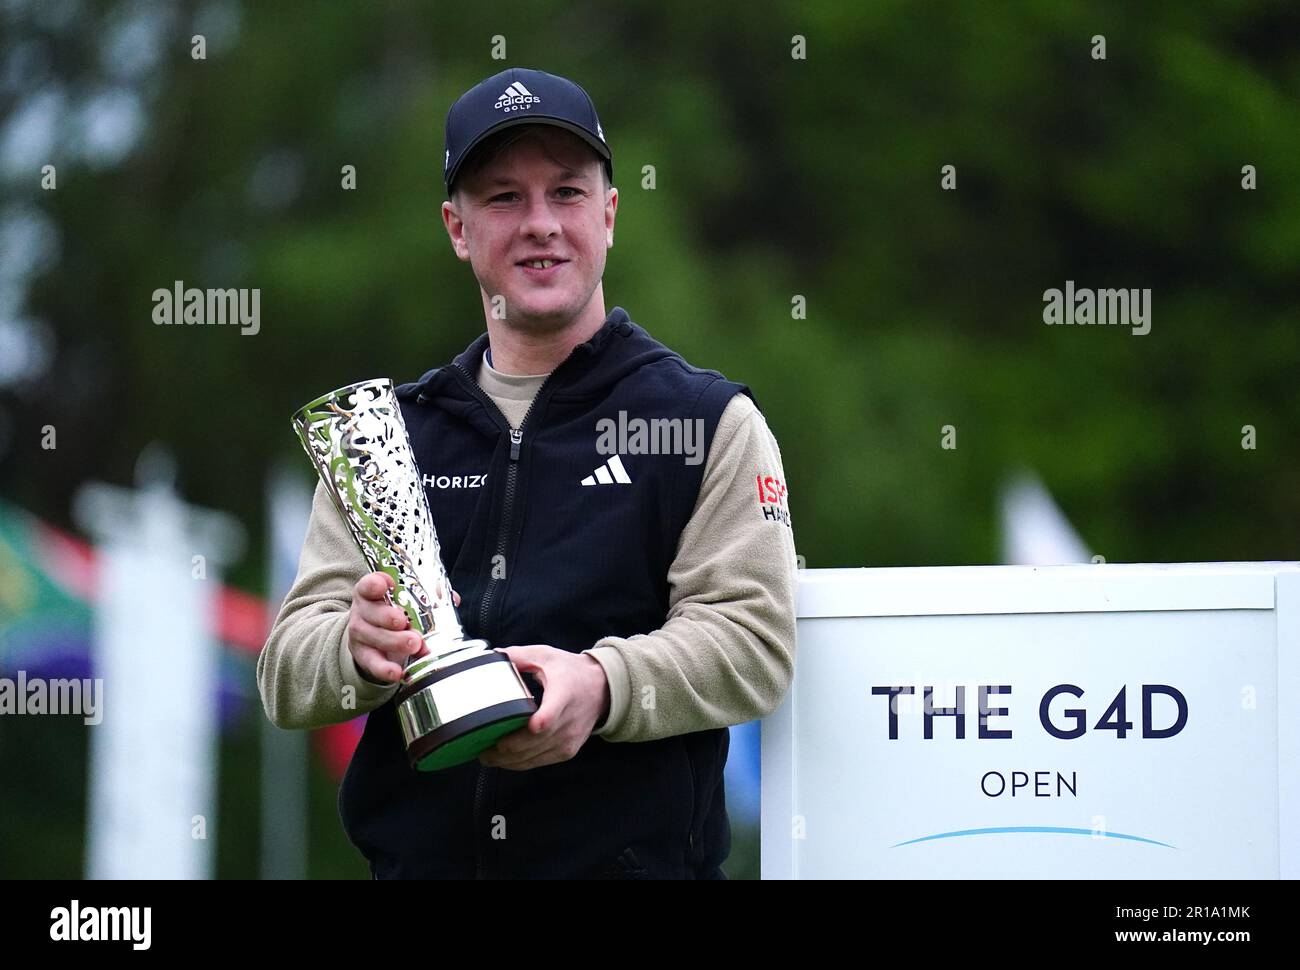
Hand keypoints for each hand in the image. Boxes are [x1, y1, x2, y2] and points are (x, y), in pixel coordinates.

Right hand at [347, 572, 458, 683]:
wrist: (373, 637)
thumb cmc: (393, 613)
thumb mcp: (405, 600)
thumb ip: (429, 596)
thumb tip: (453, 598)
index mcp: (372, 592)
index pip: (368, 584)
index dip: (375, 584)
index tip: (386, 585)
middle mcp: (363, 611)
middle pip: (371, 612)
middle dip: (388, 617)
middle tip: (404, 622)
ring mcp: (360, 634)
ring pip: (373, 636)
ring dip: (394, 642)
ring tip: (414, 644)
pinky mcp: (363, 655)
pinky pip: (372, 663)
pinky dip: (384, 669)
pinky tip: (397, 672)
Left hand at [477, 645, 610, 770]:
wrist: (602, 689)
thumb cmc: (570, 672)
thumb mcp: (546, 656)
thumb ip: (518, 656)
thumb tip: (491, 656)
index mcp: (563, 693)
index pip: (553, 713)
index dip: (541, 722)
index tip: (529, 726)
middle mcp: (568, 720)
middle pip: (534, 741)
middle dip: (504, 747)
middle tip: (480, 746)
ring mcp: (568, 739)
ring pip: (532, 757)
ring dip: (506, 760)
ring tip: (486, 755)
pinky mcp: (567, 751)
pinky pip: (538, 763)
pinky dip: (519, 763)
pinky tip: (504, 759)